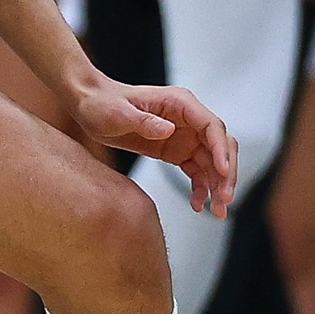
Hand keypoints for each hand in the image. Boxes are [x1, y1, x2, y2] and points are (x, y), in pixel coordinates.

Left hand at [70, 77, 237, 218]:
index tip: (222, 172)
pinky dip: (201, 187)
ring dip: (218, 185)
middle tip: (224, 200)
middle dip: (225, 173)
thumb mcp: (118, 113)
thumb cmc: (102, 102)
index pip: (212, 126)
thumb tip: (168, 130)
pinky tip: (198, 204)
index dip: (221, 149)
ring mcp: (184, 135)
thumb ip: (143, 121)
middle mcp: (187, 118)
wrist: (88, 105)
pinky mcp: (176, 150)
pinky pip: (197, 170)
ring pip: (212, 162)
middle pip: (220, 146)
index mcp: (179, 103)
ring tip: (217, 210)